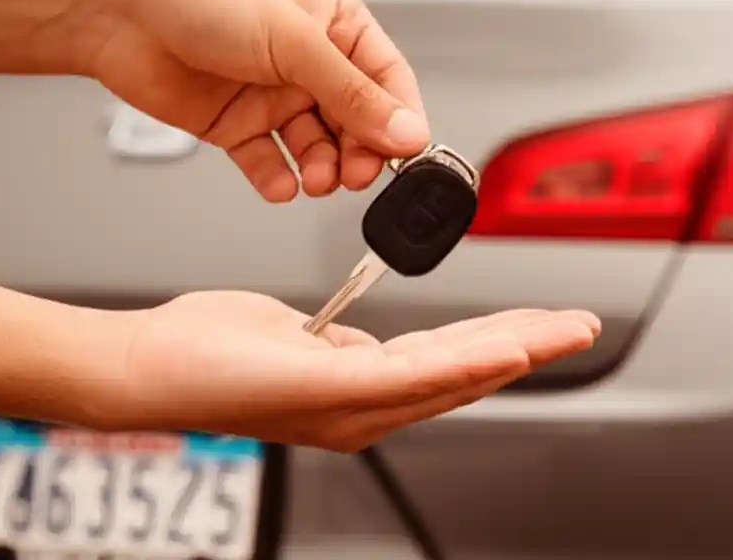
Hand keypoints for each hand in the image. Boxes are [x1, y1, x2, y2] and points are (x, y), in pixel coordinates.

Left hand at [76, 0, 429, 201]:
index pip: (387, 80)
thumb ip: (352, 94)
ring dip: (320, 169)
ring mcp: (273, 94)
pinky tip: (279, 183)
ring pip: (316, 147)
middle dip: (358, 153)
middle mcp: (308, 61)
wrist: (119, 15)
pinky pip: (269, 162)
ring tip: (314, 179)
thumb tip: (405, 132)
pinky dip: (277, 178)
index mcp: (335, 23)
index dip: (398, 119)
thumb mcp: (294, 42)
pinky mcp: (238, 124)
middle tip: (354, 175)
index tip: (405, 155)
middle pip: (356, 122)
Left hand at [110, 291, 599, 451]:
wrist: (151, 367)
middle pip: (466, 373)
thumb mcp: (295, 339)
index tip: (545, 323)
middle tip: (581, 326)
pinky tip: (505, 345)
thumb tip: (360, 337)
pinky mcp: (334, 391)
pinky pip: (413, 375)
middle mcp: (364, 410)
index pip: (449, 364)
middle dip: (530, 346)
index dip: (503, 343)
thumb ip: (341, 344)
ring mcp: (352, 406)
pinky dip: (467, 361)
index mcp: (360, 391)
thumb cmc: (210, 350)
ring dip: (515, 349)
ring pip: (453, 375)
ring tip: (561, 331)